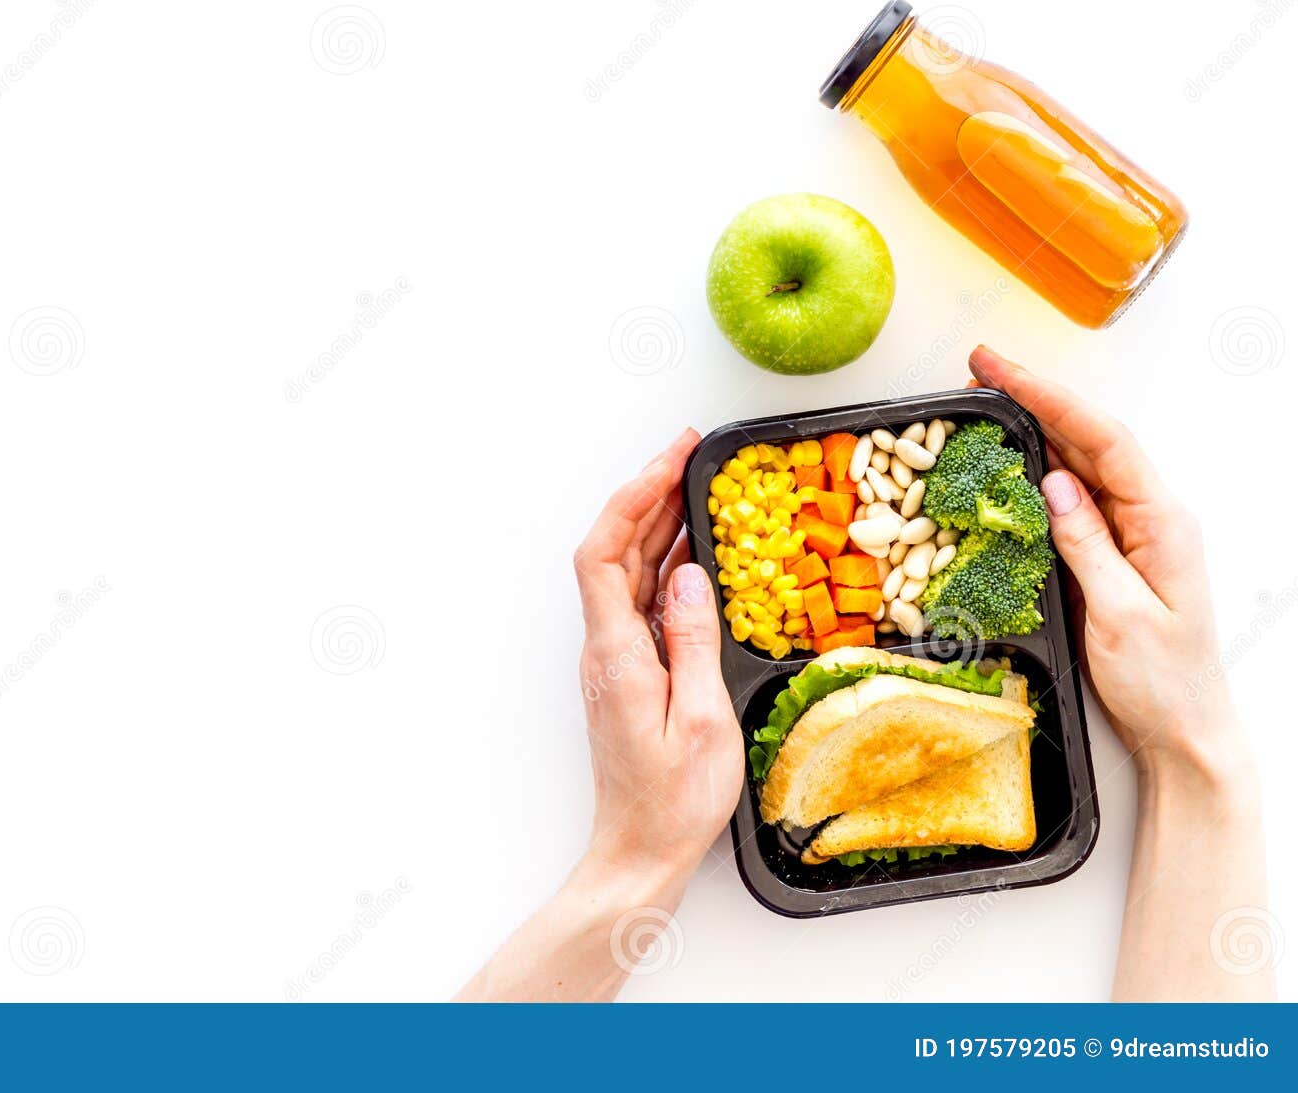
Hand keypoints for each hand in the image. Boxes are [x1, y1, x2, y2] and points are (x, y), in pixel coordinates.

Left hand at [572, 429, 741, 883]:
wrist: (639, 852)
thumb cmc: (672, 802)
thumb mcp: (702, 719)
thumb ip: (694, 639)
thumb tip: (689, 573)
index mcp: (616, 654)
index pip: (602, 552)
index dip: (631, 497)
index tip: (670, 461)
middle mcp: (605, 649)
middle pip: (612, 550)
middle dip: (648, 492)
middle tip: (689, 452)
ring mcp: (614, 659)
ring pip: (626, 572)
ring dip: (656, 522)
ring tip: (696, 483)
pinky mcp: (629, 672)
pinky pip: (640, 600)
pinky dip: (665, 563)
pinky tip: (694, 551)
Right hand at [971, 346, 1271, 1001]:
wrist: (1185, 733)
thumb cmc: (1164, 684)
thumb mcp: (1120, 616)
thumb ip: (1087, 545)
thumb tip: (1054, 484)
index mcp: (1163, 522)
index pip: (1103, 440)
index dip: (1050, 397)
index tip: (1001, 370)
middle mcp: (1149, 518)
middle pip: (1089, 439)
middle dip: (1035, 397)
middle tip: (980, 369)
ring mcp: (1129, 535)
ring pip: (1078, 465)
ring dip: (1033, 429)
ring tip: (984, 403)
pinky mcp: (1107, 557)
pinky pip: (1070, 502)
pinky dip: (1035, 474)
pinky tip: (1006, 464)